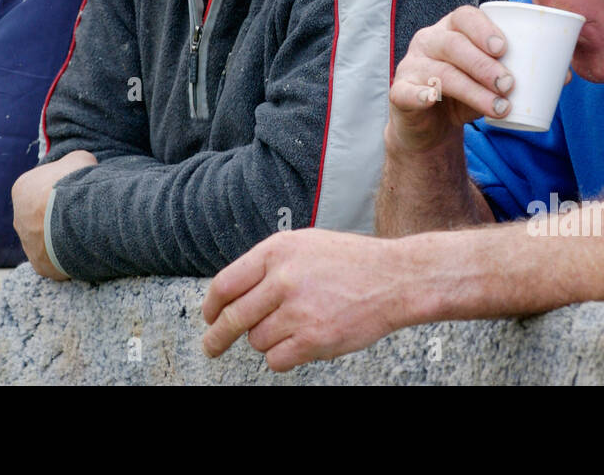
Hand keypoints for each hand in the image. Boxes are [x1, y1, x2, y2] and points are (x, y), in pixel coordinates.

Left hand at [11, 150, 98, 278]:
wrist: (78, 215)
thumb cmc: (75, 182)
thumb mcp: (79, 159)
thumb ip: (73, 163)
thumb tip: (77, 167)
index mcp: (22, 190)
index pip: (41, 190)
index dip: (61, 190)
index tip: (77, 192)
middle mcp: (19, 218)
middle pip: (41, 217)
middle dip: (58, 216)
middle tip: (82, 214)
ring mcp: (28, 244)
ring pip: (47, 241)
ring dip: (63, 238)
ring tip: (87, 233)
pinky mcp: (40, 265)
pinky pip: (56, 261)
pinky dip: (68, 257)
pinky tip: (84, 250)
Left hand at [202, 228, 411, 371]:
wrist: (395, 279)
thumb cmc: (349, 262)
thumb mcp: (304, 245)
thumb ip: (268, 266)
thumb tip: (231, 294)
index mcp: (277, 251)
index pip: (226, 284)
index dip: (211, 306)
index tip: (208, 317)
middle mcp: (284, 279)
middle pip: (233, 318)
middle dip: (217, 337)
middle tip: (212, 346)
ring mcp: (299, 310)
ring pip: (256, 341)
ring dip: (266, 340)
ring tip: (292, 326)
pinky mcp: (315, 338)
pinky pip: (276, 359)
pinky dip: (282, 357)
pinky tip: (299, 342)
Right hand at [386, 5, 517, 154]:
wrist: (432, 127)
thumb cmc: (465, 94)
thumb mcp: (490, 81)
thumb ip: (522, 73)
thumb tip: (565, 75)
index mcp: (451, 29)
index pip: (464, 17)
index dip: (483, 29)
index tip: (503, 48)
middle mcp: (428, 42)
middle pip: (453, 44)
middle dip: (483, 64)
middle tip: (508, 84)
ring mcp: (411, 66)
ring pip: (441, 73)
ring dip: (472, 90)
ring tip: (499, 107)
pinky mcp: (399, 93)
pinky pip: (406, 91)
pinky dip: (420, 94)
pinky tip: (431, 98)